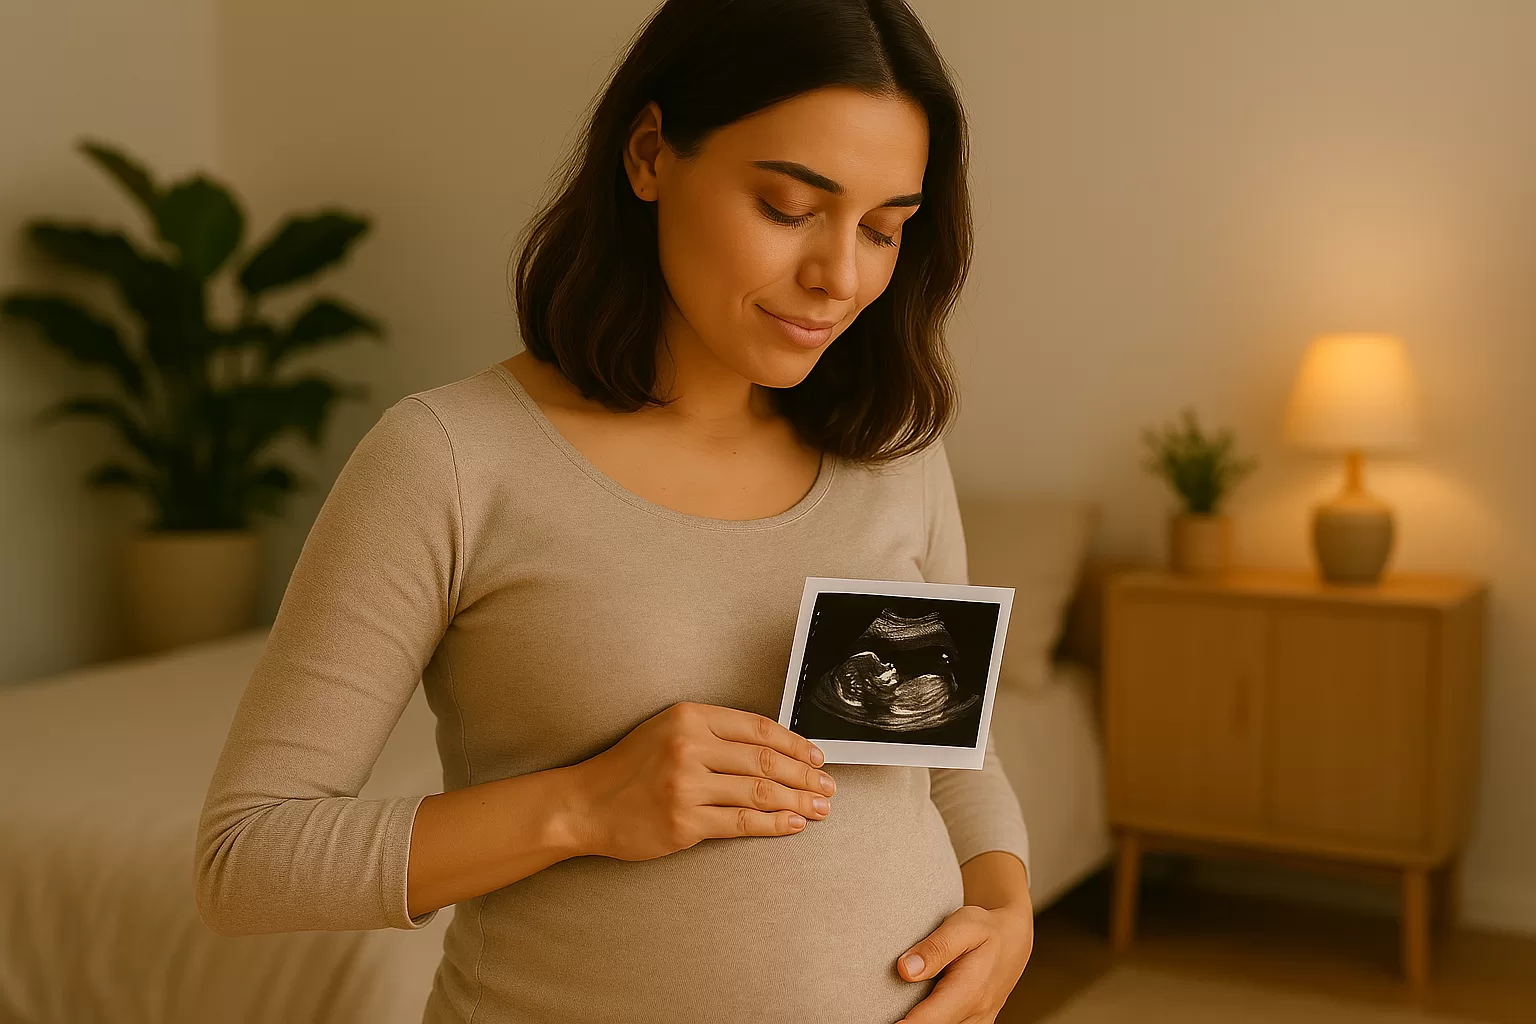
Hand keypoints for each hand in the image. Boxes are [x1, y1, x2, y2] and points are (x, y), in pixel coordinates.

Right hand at [568, 701, 837, 860]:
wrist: (586, 804)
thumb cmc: (629, 768)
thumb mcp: (667, 731)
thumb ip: (714, 734)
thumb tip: (773, 749)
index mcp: (690, 717)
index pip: (758, 728)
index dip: (794, 743)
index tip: (816, 756)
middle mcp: (690, 747)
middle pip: (765, 760)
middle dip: (804, 775)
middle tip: (827, 785)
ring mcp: (687, 786)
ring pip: (759, 792)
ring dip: (797, 801)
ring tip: (820, 806)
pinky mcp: (685, 822)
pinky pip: (741, 823)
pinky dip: (773, 824)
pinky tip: (793, 824)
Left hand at [894, 898, 1034, 1023]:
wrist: (1013, 939)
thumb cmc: (985, 929)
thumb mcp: (964, 926)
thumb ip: (935, 948)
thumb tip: (905, 970)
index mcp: (969, 992)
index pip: (927, 1021)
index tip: (885, 1021)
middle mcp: (975, 1015)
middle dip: (908, 1022)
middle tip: (881, 1013)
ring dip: (921, 1022)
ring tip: (898, 1011)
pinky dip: (932, 1021)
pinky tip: (916, 1013)